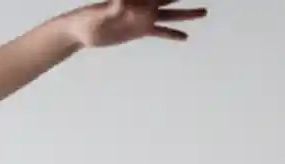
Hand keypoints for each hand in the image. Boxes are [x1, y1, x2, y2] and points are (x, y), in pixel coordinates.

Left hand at [66, 0, 207, 47]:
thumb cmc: (88, 20)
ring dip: (186, 15)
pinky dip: (171, 35)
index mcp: (136, 1)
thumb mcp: (103, 13)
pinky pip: (159, 32)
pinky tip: (185, 38)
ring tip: (204, 13)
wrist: (81, 31)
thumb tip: (123, 2)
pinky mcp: (138, 30)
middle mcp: (143, 6)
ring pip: (169, 15)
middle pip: (169, 0)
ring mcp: (142, 18)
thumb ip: (115, 7)